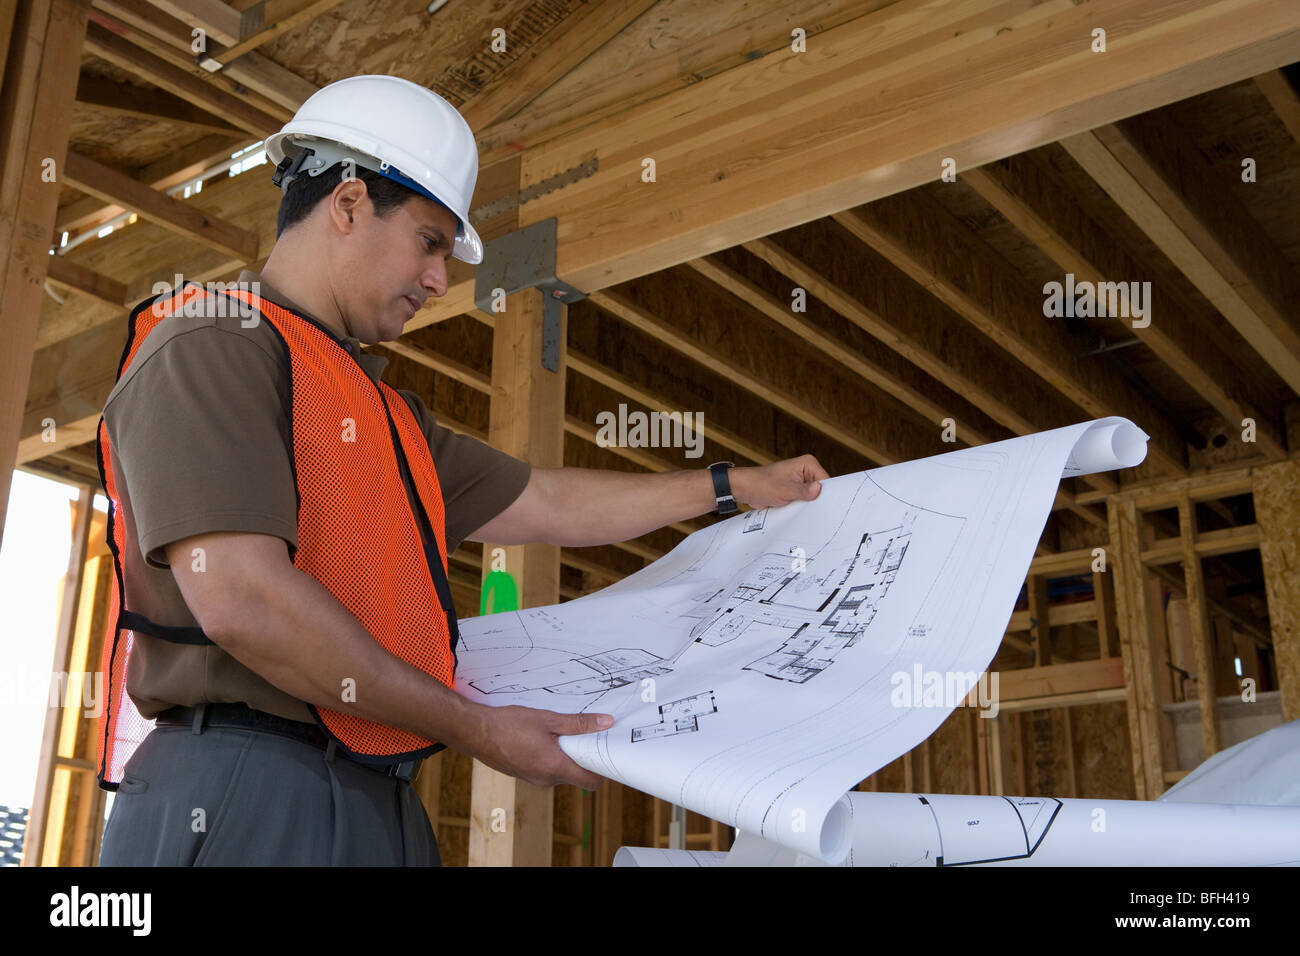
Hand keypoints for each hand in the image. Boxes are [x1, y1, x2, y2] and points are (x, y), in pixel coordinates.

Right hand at [472, 703, 611, 788]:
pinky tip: (543, 738)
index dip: (603, 768)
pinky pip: (546, 769)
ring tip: (561, 731)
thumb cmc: (508, 725)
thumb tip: (605, 723)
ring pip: (561, 771)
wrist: (474, 732)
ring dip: (565, 754)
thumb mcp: (547, 719)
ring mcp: (534, 779)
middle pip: (577, 775)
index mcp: (555, 768)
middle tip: (585, 733)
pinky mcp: (524, 774)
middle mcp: (546, 780)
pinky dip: (551, 756)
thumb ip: (578, 723)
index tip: (607, 750)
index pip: (592, 781)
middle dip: (583, 756)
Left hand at [730, 454, 828, 508]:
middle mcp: (807, 470)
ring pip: (813, 497)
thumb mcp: (785, 490)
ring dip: (809, 505)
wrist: (746, 489)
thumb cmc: (762, 484)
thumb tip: (818, 490)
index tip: (826, 507)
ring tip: (803, 511)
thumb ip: (804, 491)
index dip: (826, 495)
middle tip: (814, 512)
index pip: (826, 481)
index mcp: (808, 463)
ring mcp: (802, 481)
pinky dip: (802, 507)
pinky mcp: (796, 490)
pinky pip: (805, 500)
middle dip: (817, 501)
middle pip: (821, 489)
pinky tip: (800, 513)